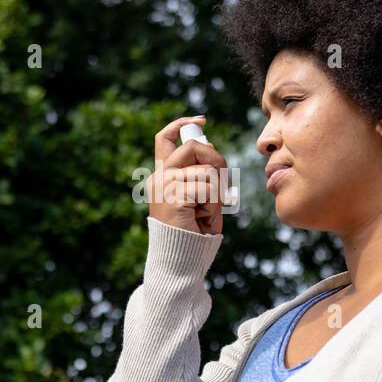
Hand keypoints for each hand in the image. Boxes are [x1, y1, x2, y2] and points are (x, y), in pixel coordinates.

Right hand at [147, 115, 228, 235]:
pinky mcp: (171, 197)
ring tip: (206, 211)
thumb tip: (212, 153)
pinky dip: (213, 203)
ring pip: (206, 170)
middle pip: (192, 146)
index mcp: (162, 175)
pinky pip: (207, 188)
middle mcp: (159, 177)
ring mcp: (163, 186)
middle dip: (216, 159)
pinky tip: (202, 217)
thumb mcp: (201, 196)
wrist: (182, 260)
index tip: (201, 120)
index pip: (165, 138)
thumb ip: (203, 173)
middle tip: (222, 183)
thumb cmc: (195, 232)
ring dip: (217, 192)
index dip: (182, 124)